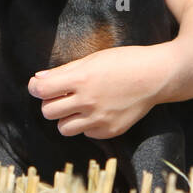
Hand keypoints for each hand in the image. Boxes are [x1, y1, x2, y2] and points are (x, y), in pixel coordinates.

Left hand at [27, 44, 168, 139]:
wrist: (157, 76)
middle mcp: (88, 102)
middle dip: (50, 103)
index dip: (36, 87)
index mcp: (82, 80)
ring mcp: (99, 119)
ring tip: (77, 106)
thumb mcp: (93, 59)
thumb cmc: (125, 61)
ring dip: (65, 117)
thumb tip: (38, 79)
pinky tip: (98, 111)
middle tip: (61, 95)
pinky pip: (86, 133)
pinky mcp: (110, 131)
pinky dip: (86, 124)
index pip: (42, 91)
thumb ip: (64, 71)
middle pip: (48, 112)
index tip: (39, 85)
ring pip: (63, 128)